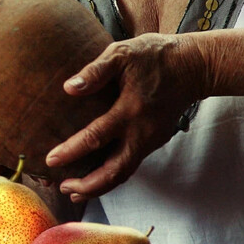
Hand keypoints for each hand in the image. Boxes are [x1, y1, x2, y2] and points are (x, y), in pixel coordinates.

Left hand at [47, 32, 204, 202]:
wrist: (193, 66)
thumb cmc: (154, 56)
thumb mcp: (123, 53)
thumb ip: (96, 71)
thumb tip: (69, 88)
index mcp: (130, 110)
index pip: (96, 137)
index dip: (72, 152)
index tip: (51, 161)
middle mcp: (142, 132)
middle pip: (114, 171)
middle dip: (88, 185)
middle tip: (63, 187)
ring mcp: (151, 140)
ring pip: (124, 173)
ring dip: (100, 186)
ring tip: (76, 190)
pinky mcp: (155, 142)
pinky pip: (132, 164)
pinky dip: (113, 175)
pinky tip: (97, 176)